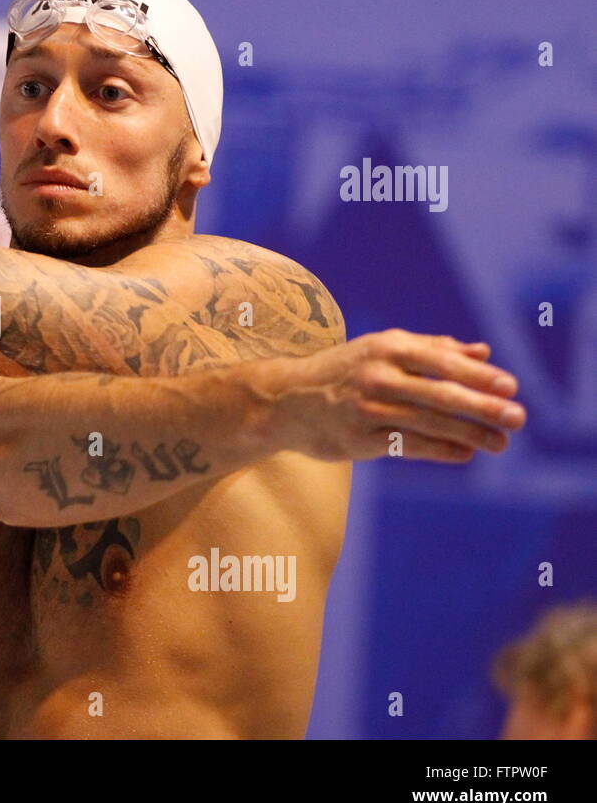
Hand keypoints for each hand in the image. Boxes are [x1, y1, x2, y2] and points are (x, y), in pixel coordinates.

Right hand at [271, 328, 526, 462]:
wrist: (284, 400)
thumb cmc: (342, 372)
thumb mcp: (381, 350)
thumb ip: (432, 349)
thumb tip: (483, 351)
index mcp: (386, 348)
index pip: (441, 360)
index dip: (478, 374)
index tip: (511, 386)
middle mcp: (377, 375)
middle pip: (439, 392)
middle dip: (482, 406)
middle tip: (518, 417)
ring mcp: (365, 408)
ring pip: (427, 422)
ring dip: (469, 434)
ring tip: (500, 443)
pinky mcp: (356, 439)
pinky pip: (406, 445)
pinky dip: (439, 450)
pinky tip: (464, 454)